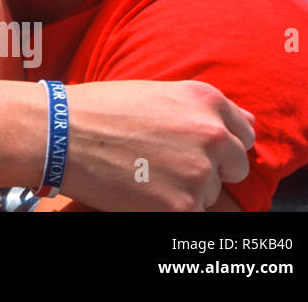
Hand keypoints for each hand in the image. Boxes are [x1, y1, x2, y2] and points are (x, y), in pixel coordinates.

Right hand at [61, 80, 255, 210]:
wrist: (59, 133)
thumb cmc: (99, 109)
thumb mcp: (156, 92)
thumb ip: (202, 109)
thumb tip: (248, 125)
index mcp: (206, 101)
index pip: (244, 133)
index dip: (219, 144)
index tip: (194, 148)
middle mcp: (212, 134)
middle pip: (236, 167)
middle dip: (208, 169)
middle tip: (165, 164)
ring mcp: (200, 173)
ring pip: (211, 194)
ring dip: (186, 190)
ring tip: (144, 174)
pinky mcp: (183, 207)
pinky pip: (191, 215)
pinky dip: (168, 208)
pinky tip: (140, 191)